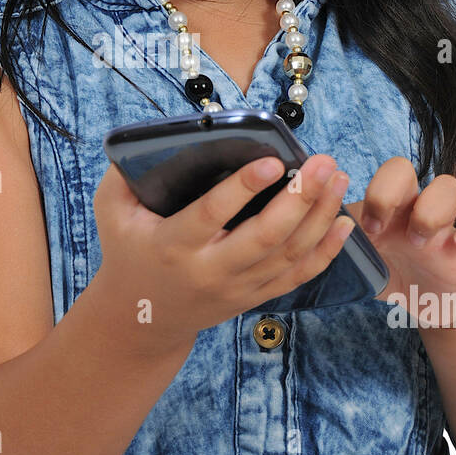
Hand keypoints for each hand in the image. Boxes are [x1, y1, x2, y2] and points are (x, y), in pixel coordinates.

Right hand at [93, 152, 353, 347]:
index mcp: (173, 245)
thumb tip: (149, 136)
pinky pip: (298, 276)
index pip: (211, 215)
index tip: (272, 161)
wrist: (140, 318)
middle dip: (299, 199)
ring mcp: (237, 287)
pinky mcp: (255, 297)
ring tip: (337, 177)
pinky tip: (344, 222)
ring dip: (319, 215)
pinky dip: (326, 250)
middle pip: (264, 237)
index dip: (243, 188)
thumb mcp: (112, 212)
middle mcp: (209, 270)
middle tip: (322, 162)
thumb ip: (124, 174)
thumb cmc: (128, 251)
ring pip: (288, 254)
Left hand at [343, 157, 455, 327]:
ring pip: (448, 186)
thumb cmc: (389, 274)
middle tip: (382, 229)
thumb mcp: (361, 264)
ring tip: (419, 242)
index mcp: (380, 207)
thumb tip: (303, 244)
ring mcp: (443, 223)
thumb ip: (338, 251)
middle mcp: (409, 206)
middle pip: (404, 168)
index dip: (366, 191)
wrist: (425, 304)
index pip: (362, 177)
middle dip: (388, 192)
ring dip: (430, 210)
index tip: (364, 227)